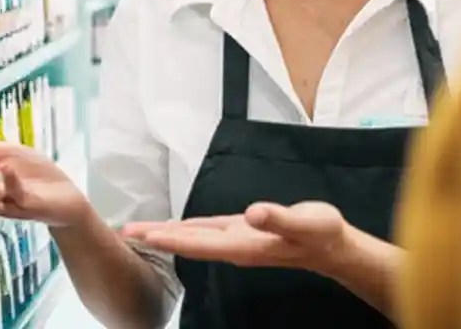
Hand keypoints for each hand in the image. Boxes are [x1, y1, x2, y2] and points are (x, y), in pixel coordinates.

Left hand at [122, 201, 351, 273]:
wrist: (334, 247)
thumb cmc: (322, 233)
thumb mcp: (305, 222)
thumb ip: (278, 218)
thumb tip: (253, 213)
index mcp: (244, 245)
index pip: (199, 243)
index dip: (170, 239)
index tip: (144, 236)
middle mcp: (234, 246)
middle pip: (188, 243)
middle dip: (157, 238)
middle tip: (125, 232)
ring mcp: (237, 241)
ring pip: (194, 238)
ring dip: (166, 235)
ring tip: (139, 232)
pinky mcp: (242, 232)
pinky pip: (206, 233)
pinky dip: (186, 230)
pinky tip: (175, 228)